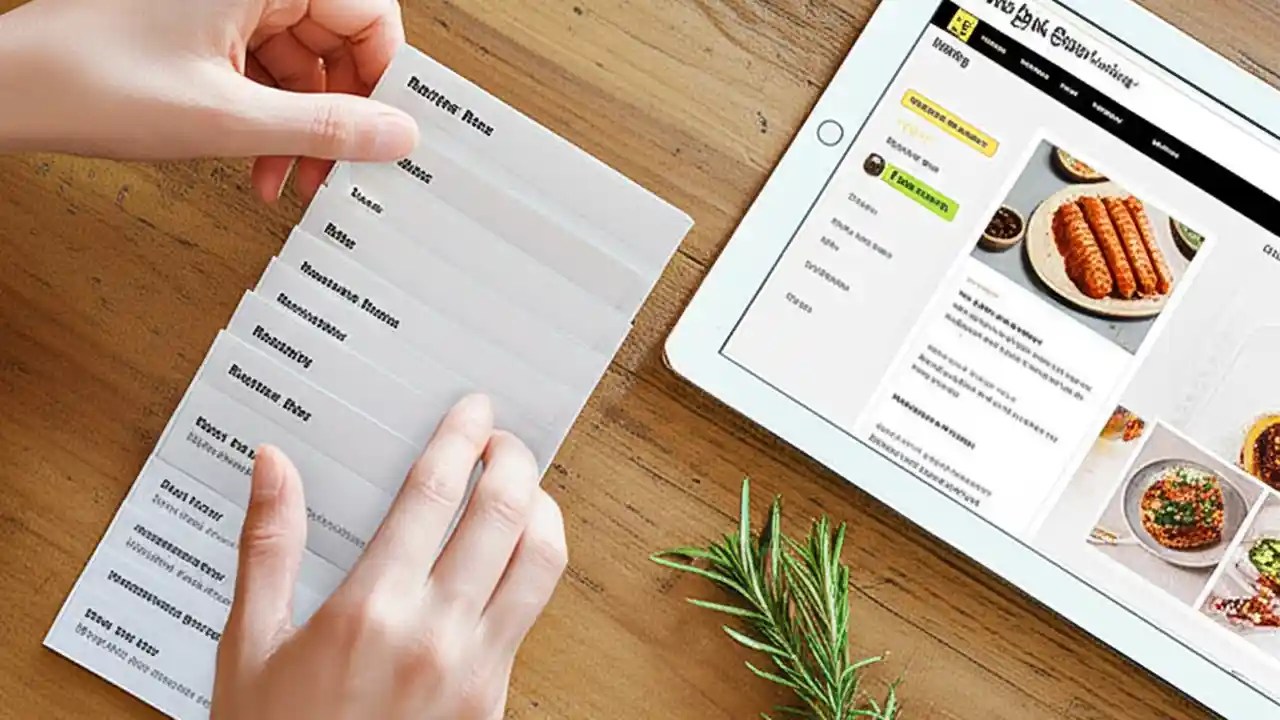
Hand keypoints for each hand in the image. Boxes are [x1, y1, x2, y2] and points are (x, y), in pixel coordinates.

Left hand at [0, 0, 418, 200]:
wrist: (10, 89)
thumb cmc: (91, 79)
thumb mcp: (230, 118)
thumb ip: (325, 127)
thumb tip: (396, 134)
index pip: (370, 12)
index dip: (385, 75)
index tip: (386, 127)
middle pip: (338, 41)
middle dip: (340, 112)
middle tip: (338, 165)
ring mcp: (226, 3)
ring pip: (302, 64)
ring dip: (302, 128)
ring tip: (290, 178)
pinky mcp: (206, 28)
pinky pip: (266, 72)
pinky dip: (269, 120)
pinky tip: (259, 163)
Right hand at [212, 394, 567, 719]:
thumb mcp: (249, 645)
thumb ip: (268, 546)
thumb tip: (271, 463)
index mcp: (370, 609)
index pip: (436, 492)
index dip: (460, 437)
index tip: (472, 410)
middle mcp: (436, 633)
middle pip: (506, 514)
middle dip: (514, 459)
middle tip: (501, 440)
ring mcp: (477, 669)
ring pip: (542, 562)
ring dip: (542, 509)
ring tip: (521, 490)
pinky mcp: (497, 700)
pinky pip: (534, 614)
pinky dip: (535, 567)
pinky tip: (510, 556)